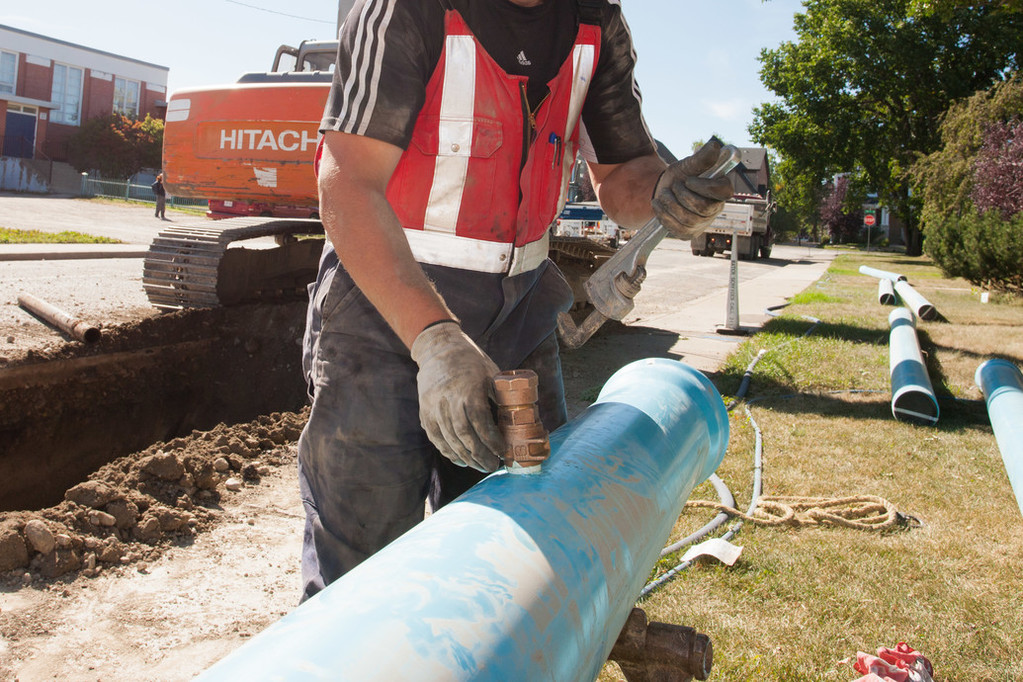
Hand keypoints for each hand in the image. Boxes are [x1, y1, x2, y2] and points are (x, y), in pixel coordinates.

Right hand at [410, 321, 504, 471]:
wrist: (437, 348)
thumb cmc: (470, 361)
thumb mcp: (491, 372)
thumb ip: (501, 396)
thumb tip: (518, 419)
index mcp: (468, 388)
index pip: (480, 421)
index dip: (491, 440)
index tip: (502, 451)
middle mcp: (448, 399)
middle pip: (464, 435)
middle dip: (480, 454)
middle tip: (493, 466)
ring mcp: (433, 406)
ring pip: (449, 439)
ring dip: (466, 457)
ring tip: (480, 466)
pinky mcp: (424, 412)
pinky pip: (436, 437)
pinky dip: (448, 451)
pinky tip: (461, 460)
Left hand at [651, 139, 734, 238]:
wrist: (663, 191)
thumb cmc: (680, 177)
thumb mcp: (689, 165)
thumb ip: (702, 158)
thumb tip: (715, 146)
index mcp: (721, 191)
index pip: (725, 191)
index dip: (706, 187)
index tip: (689, 180)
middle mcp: (715, 209)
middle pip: (702, 207)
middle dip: (682, 194)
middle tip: (674, 185)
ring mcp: (702, 223)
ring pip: (688, 219)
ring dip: (670, 203)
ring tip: (664, 193)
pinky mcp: (688, 233)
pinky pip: (676, 228)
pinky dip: (663, 214)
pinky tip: (658, 204)